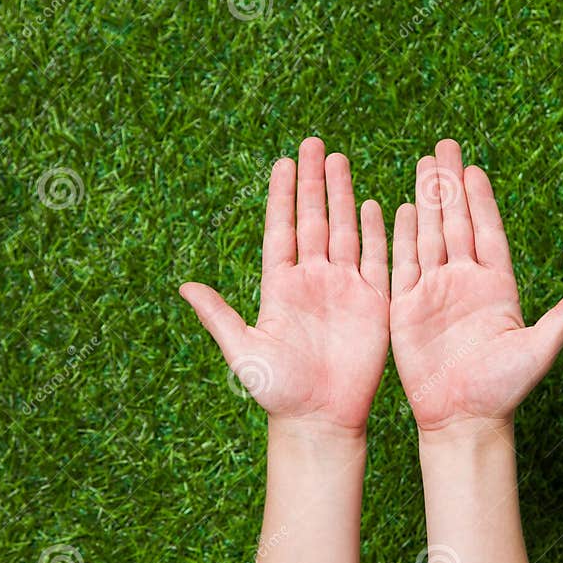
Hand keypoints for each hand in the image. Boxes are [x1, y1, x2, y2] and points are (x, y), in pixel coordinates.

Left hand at [180, 137, 389, 433]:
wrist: (319, 420)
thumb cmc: (278, 391)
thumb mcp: (243, 352)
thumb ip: (219, 316)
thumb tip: (184, 287)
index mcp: (280, 286)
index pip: (282, 229)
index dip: (282, 196)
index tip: (284, 161)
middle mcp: (312, 280)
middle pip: (314, 219)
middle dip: (314, 181)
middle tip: (315, 142)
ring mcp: (344, 289)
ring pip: (345, 231)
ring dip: (343, 196)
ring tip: (341, 160)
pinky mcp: (373, 304)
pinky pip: (377, 260)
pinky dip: (377, 232)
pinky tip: (375, 204)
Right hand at [390, 139, 562, 431]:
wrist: (462, 419)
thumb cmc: (503, 390)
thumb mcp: (538, 350)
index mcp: (497, 287)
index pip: (487, 232)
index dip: (480, 199)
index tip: (474, 168)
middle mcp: (465, 283)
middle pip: (455, 222)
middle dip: (449, 184)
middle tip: (443, 147)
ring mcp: (434, 292)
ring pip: (429, 235)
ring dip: (426, 200)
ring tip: (422, 165)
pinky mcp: (407, 308)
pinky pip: (403, 263)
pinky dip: (401, 235)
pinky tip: (400, 208)